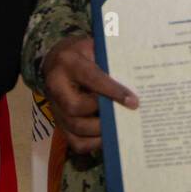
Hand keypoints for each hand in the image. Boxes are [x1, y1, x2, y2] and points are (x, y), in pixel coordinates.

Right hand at [41, 35, 137, 155]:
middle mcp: (56, 86)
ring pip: (75, 127)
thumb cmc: (82, 53)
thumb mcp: (94, 47)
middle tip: (122, 115)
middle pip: (76, 107)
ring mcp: (55, 107)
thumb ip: (110, 61)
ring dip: (100, 131)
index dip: (113, 91)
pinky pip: (75, 142)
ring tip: (118, 127)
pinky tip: (107, 137)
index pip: (91, 78)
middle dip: (102, 114)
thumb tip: (135, 81)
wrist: (57, 60)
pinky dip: (93, 144)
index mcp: (68, 62)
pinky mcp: (59, 122)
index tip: (133, 102)